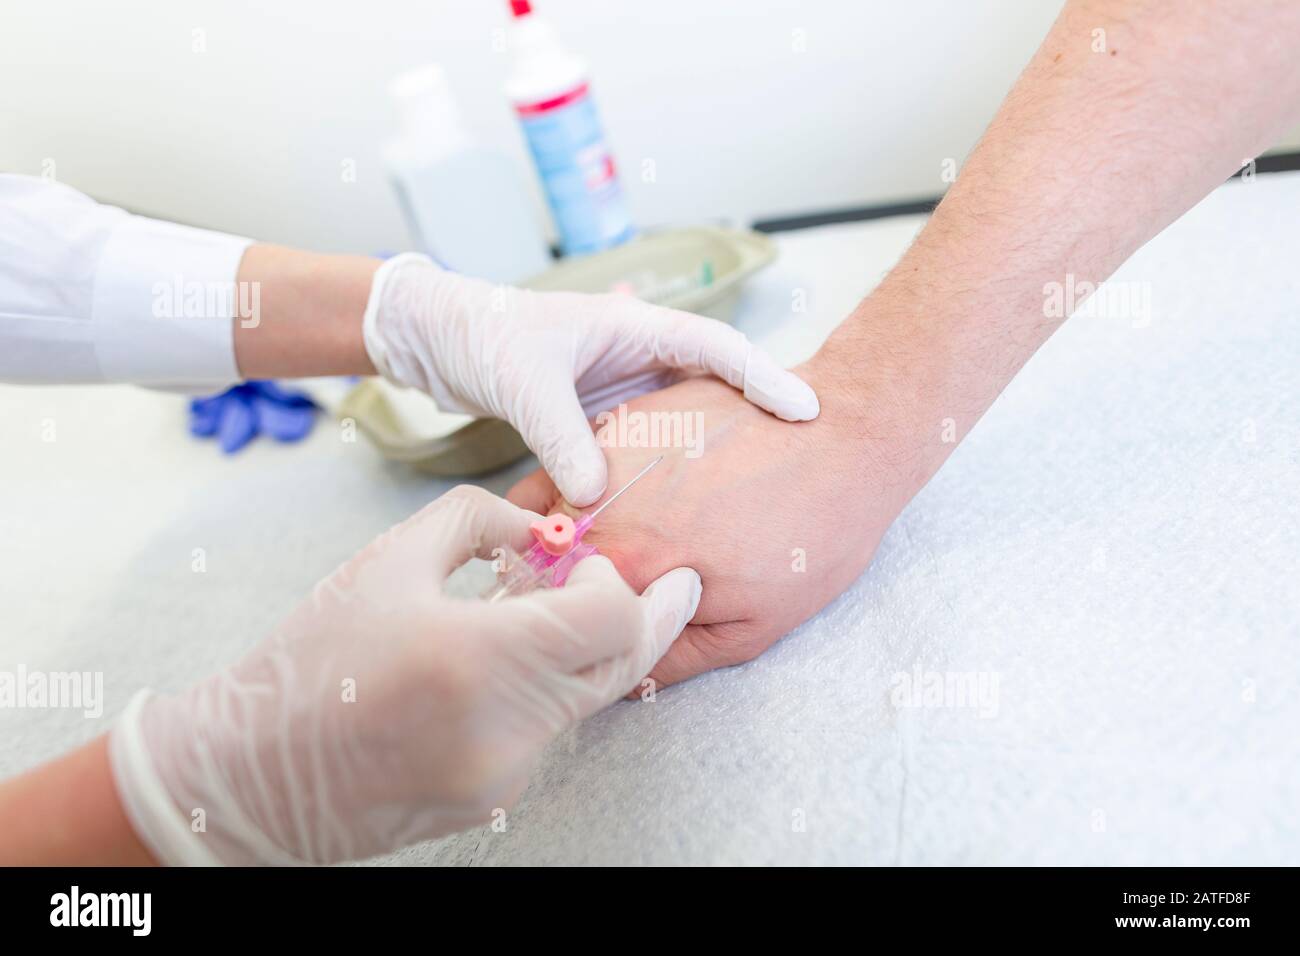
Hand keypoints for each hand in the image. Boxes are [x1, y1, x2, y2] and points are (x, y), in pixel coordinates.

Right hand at [108, 486, 700, 863]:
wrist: (252, 773)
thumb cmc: (312, 656)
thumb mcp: (390, 558)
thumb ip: (481, 520)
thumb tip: (547, 532)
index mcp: (480, 658)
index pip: (612, 621)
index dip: (616, 582)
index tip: (586, 561)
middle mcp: (508, 729)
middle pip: (623, 667)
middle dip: (645, 618)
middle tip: (670, 586)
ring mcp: (507, 774)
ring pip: (585, 699)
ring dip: (579, 652)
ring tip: (525, 617)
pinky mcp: (497, 799)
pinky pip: (547, 732)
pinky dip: (542, 691)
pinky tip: (496, 666)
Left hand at [361, 253, 818, 504]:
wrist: (436, 335)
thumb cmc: (481, 335)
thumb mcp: (525, 382)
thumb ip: (563, 435)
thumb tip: (594, 493)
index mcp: (636, 327)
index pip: (718, 347)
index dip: (764, 377)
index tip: (806, 410)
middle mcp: (640, 353)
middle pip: (718, 383)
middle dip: (760, 413)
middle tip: (807, 453)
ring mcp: (625, 383)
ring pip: (689, 417)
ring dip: (720, 445)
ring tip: (764, 485)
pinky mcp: (604, 411)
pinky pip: (653, 440)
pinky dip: (673, 467)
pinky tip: (689, 502)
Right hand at [507, 353, 915, 687]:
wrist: (847, 438)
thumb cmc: (811, 534)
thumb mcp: (754, 626)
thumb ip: (673, 655)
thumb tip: (621, 678)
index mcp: (626, 563)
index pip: (554, 609)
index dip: (563, 625)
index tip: (581, 629)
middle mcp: (601, 502)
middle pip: (538, 554)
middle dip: (554, 576)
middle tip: (607, 583)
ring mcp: (609, 449)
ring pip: (550, 503)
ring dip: (562, 526)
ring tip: (622, 536)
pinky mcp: (626, 416)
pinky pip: (581, 458)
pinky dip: (589, 481)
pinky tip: (638, 493)